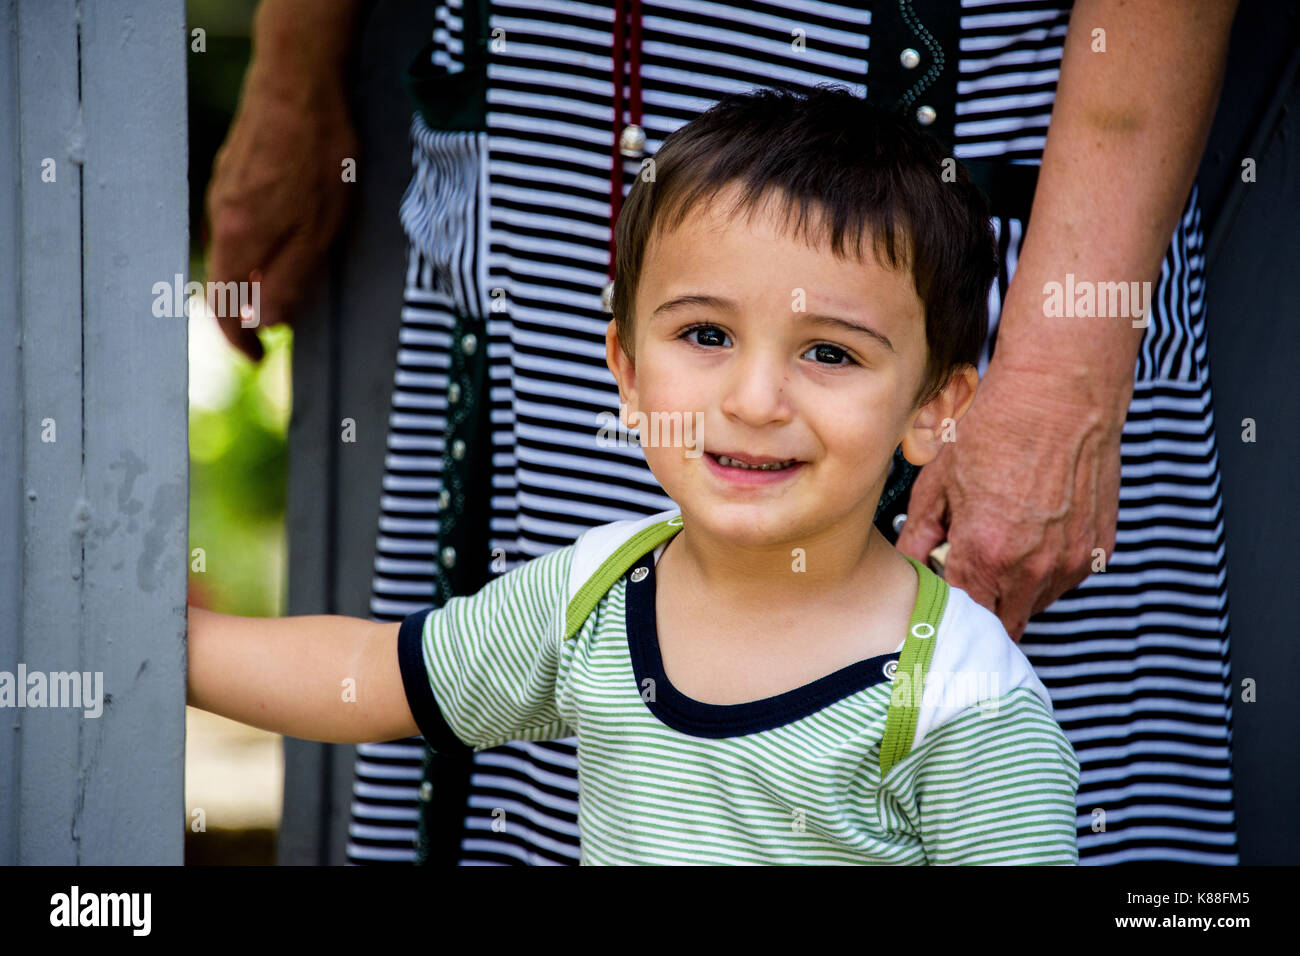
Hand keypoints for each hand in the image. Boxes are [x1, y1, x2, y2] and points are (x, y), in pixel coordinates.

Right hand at [203, 62, 357, 360]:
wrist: (299, 83)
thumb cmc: (317, 159)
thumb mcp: (317, 233)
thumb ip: (288, 280)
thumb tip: (265, 323)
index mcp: (237, 240)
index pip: (224, 308)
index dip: (239, 340)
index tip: (256, 357)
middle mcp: (219, 218)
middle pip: (226, 280)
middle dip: (250, 309)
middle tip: (278, 325)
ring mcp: (222, 191)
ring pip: (233, 250)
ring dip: (254, 274)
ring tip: (286, 284)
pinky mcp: (232, 171)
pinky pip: (238, 223)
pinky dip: (255, 244)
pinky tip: (283, 236)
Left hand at [895, 361, 1125, 640]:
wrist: (1062, 394)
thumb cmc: (999, 427)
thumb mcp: (940, 479)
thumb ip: (921, 531)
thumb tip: (910, 560)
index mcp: (987, 553)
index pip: (966, 612)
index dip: (954, 604)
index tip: (948, 587)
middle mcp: (1035, 566)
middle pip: (1006, 620)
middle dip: (986, 604)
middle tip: (974, 571)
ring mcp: (1072, 559)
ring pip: (1038, 602)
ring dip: (1019, 588)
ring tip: (1007, 540)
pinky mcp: (1099, 547)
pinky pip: (1067, 577)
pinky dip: (1049, 567)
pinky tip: (1036, 528)